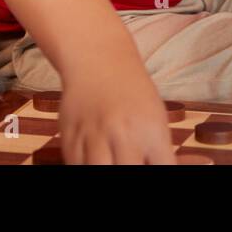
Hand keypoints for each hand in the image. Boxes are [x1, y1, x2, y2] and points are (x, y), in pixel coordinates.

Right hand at [59, 65, 176, 163]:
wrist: (98, 60)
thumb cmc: (132, 91)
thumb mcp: (156, 118)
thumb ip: (158, 151)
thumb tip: (160, 168)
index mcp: (150, 131)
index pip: (162, 169)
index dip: (157, 171)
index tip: (149, 164)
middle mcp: (122, 134)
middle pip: (127, 172)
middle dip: (130, 171)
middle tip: (127, 161)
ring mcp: (93, 135)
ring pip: (97, 171)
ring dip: (104, 169)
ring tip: (110, 161)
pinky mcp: (69, 136)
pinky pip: (75, 164)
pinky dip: (84, 165)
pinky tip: (93, 159)